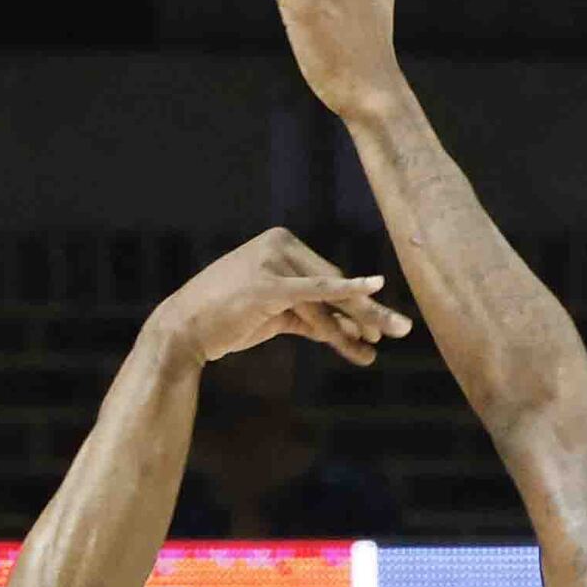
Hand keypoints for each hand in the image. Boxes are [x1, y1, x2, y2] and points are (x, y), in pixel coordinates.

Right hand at [151, 227, 408, 373]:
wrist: (183, 331)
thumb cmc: (225, 322)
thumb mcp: (273, 314)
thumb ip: (308, 316)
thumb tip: (343, 331)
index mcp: (280, 244)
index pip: (326, 279)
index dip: (353, 308)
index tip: (375, 333)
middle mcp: (280, 246)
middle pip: (333, 284)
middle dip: (366, 314)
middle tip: (403, 330)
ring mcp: (274, 261)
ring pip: (327, 297)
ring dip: (355, 325)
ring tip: (384, 341)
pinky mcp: (269, 283)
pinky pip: (315, 291)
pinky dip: (345, 291)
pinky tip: (373, 290)